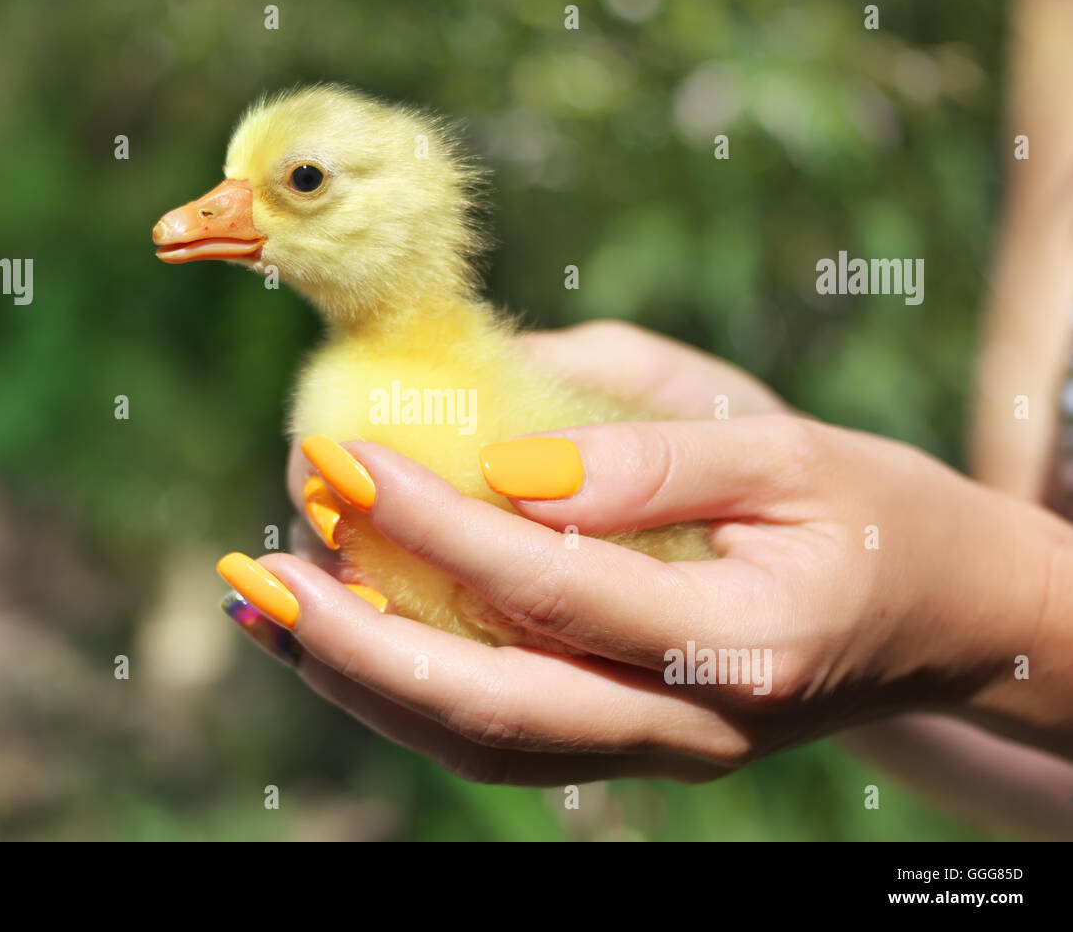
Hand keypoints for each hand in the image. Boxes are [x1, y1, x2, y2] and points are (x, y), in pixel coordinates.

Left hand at [218, 323, 1072, 783]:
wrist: (945, 619)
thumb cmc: (874, 512)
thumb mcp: (788, 448)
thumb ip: (650, 453)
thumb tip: (505, 455)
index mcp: (742, 645)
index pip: (554, 590)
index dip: (435, 525)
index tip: (339, 455)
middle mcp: (691, 729)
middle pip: (492, 715)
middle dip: (357, 644)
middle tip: (260, 566)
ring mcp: (657, 756)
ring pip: (480, 747)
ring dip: (361, 682)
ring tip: (268, 601)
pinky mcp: (628, 748)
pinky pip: (499, 739)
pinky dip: (405, 693)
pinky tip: (340, 633)